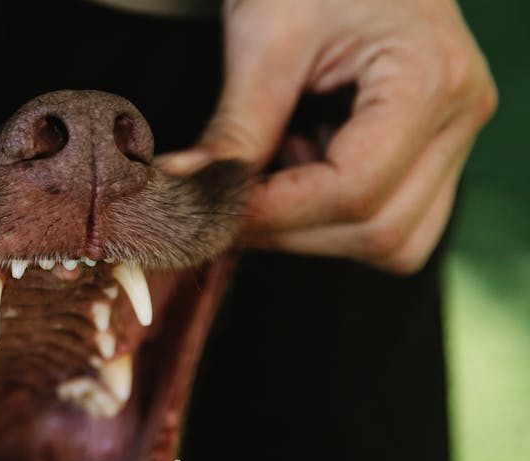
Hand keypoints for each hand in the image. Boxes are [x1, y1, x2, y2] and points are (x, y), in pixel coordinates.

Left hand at [162, 0, 495, 273]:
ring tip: (268, 176)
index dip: (277, 212)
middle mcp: (457, 117)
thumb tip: (188, 190)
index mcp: (430, 78)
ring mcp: (452, 137)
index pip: (355, 189)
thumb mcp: (266, 36)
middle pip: (381, 230)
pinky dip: (332, 214)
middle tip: (222, 208)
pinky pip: (391, 216)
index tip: (214, 209)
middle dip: (290, 231)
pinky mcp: (432, 148)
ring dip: (314, 229)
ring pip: (394, 239)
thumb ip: (236, 125)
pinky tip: (295, 167)